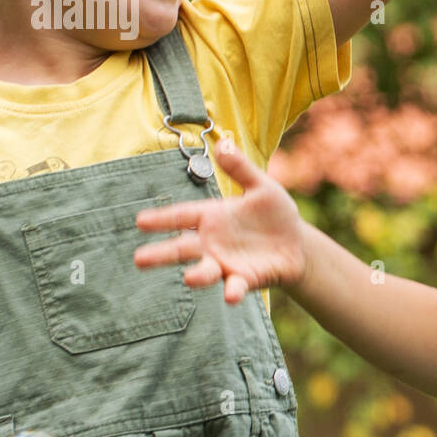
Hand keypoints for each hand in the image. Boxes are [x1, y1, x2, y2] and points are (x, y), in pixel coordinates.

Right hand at [133, 140, 306, 303]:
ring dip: (197, 275)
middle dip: (161, 254)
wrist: (298, 244)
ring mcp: (227, 263)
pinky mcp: (245, 279)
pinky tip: (231, 294)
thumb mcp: (261, 186)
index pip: (181, 216)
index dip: (162, 218)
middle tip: (139, 259)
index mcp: (212, 217)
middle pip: (182, 248)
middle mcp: (213, 243)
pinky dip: (232, 290)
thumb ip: (241, 168)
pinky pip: (236, 285)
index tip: (140, 221)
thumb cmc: (274, 214)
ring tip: (188, 278)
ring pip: (205, 270)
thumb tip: (223, 142)